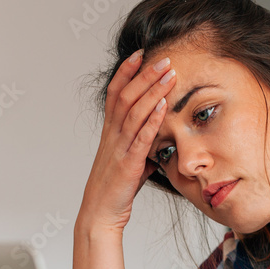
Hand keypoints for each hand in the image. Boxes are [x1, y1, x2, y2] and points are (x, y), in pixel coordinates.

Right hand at [80, 50, 177, 231]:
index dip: (126, 72)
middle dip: (145, 75)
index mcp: (110, 133)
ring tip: (169, 75)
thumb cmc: (115, 191)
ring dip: (153, 91)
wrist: (100, 215)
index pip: (115, 93)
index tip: (139, 53)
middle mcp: (112, 136)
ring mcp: (119, 149)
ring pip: (133, 112)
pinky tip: (163, 107)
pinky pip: (140, 138)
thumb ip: (142, 151)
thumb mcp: (130, 165)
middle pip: (126, 96)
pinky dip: (152, 121)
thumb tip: (158, 147)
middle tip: (164, 58)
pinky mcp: (128, 164)